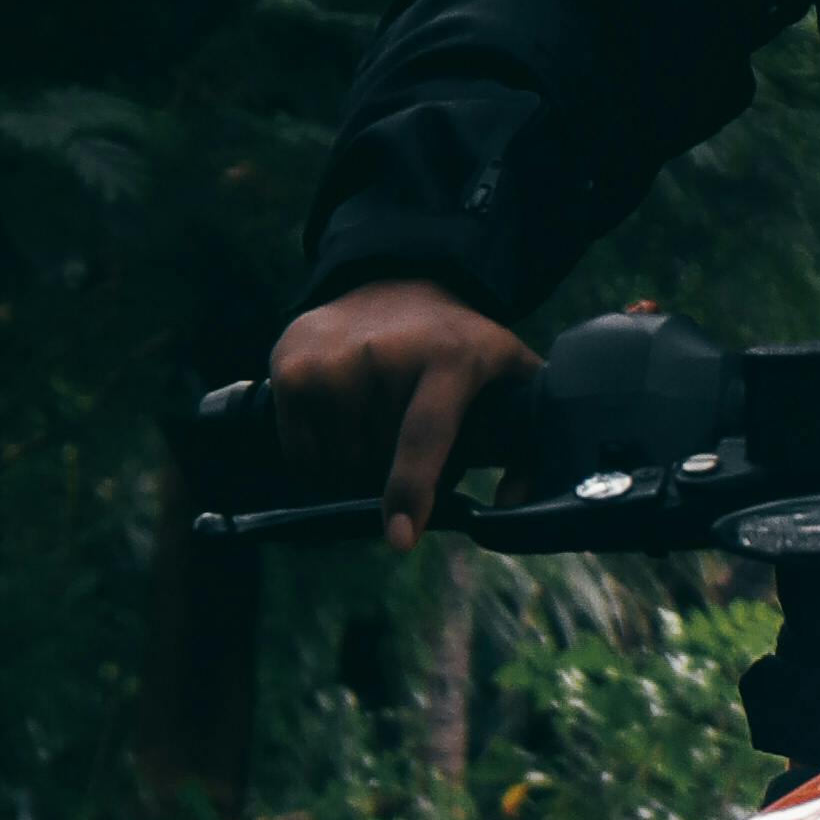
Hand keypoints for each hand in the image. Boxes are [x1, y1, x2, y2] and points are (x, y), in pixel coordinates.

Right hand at [266, 280, 540, 548]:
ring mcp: (332, 361)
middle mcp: (384, 355)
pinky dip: (319, 462)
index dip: (410, 492)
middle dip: (394, 478)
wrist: (398, 281)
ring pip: (338, 466)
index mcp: (449, 360)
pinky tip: (341, 426)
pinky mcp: (291, 368)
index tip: (399, 538)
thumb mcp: (511, 374)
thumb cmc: (461, 346)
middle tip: (410, 447)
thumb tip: (511, 508)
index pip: (422, 437)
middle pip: (377, 465)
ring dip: (357, 470)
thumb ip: (529, 443)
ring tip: (377, 429)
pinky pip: (300, 455)